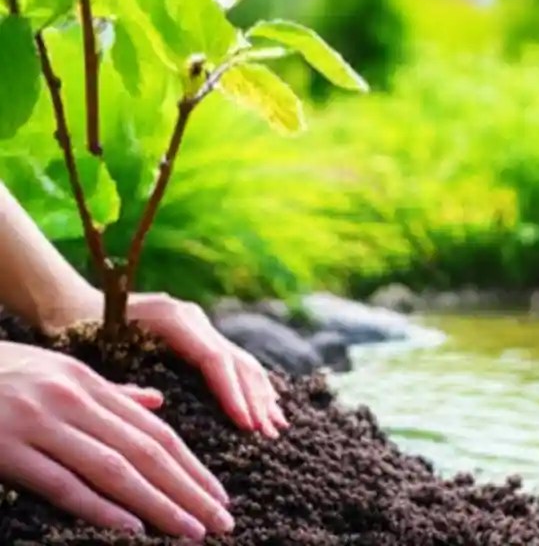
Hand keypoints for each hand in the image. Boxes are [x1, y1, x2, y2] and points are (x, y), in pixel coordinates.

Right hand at [0, 342, 232, 537]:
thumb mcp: (54, 372)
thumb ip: (107, 392)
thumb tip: (156, 406)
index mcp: (86, 382)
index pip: (154, 431)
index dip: (191, 466)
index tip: (217, 495)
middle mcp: (69, 400)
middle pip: (145, 451)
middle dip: (189, 489)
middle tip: (221, 521)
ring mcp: (37, 424)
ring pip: (113, 468)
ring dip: (158, 503)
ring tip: (190, 531)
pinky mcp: (4, 449)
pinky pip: (61, 483)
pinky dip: (99, 507)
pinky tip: (131, 529)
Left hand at [49, 291, 287, 438]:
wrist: (68, 300)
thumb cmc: (75, 328)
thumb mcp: (95, 350)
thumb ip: (127, 374)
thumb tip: (158, 403)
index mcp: (173, 318)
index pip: (214, 358)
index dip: (232, 392)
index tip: (245, 423)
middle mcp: (193, 318)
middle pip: (235, 360)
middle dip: (254, 399)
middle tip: (268, 433)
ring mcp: (199, 324)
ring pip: (240, 361)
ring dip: (260, 394)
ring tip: (276, 426)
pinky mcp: (199, 335)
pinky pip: (233, 361)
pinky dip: (251, 385)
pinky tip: (267, 404)